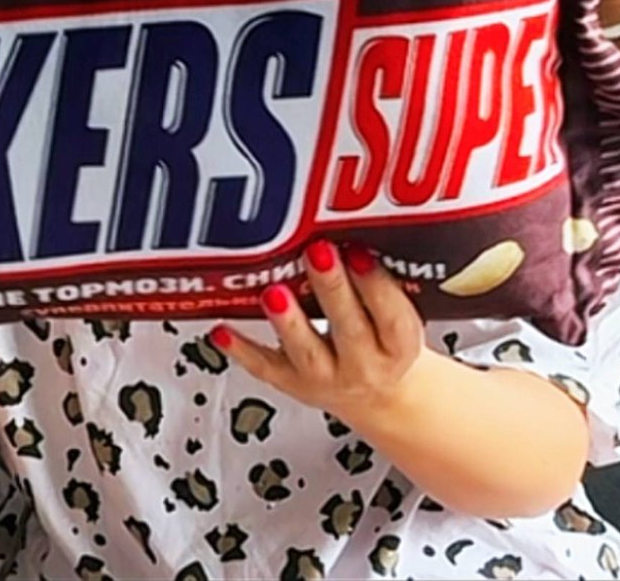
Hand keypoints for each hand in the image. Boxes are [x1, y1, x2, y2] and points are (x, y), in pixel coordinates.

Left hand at [211, 241, 431, 422]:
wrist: (377, 394)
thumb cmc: (383, 340)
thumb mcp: (397, 313)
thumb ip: (380, 278)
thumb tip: (355, 225)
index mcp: (398, 346)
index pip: (392, 317)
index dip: (376, 285)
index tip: (358, 251)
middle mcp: (364, 365)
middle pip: (349, 329)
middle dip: (332, 289)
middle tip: (317, 252)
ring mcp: (326, 377)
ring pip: (305, 352)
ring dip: (288, 322)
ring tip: (273, 293)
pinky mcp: (291, 383)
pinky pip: (264, 367)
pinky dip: (240, 349)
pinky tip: (221, 329)